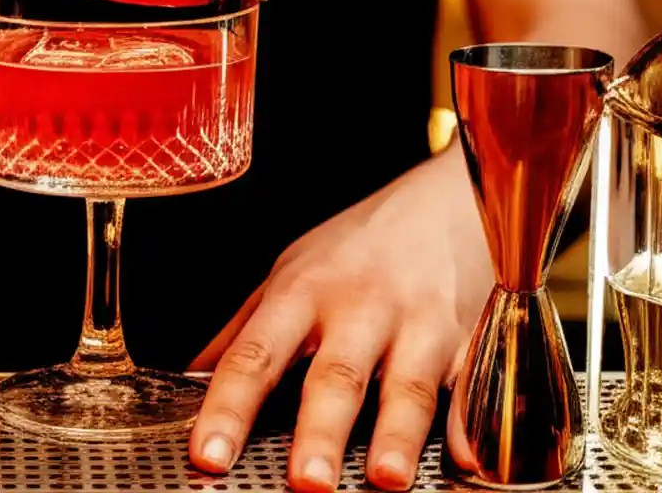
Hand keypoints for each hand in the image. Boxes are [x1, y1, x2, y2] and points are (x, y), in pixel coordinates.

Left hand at [187, 143, 492, 490]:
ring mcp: (420, 325)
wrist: (446, 198)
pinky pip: (473, 384)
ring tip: (385, 480)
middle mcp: (359, 308)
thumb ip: (244, 332)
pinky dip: (472, 425)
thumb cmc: (358, 246)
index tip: (208, 453)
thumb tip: (189, 382)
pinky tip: (467, 461)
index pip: (254, 356)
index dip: (229, 407)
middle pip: (335, 377)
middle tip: (304, 483)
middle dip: (319, 432)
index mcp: (301, 293)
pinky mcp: (472, 339)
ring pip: (406, 387)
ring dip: (396, 436)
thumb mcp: (290, 273)